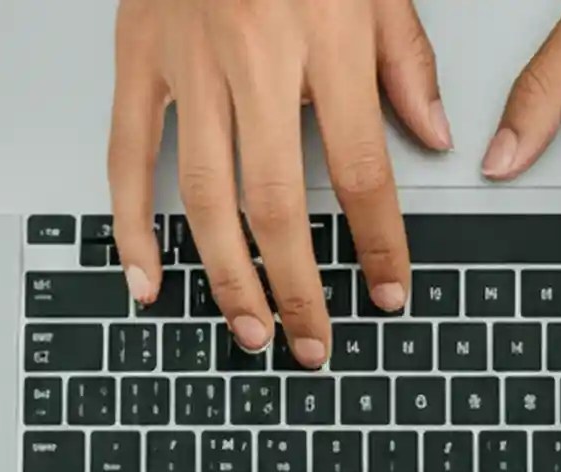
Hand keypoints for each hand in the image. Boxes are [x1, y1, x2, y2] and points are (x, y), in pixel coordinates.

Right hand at [110, 0, 451, 367]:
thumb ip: (408, 63)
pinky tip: (149, 280)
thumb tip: (432, 141)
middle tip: (313, 343)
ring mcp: (189, 63)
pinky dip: (134, 225)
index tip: (392, 290)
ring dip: (228, 276)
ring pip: (205, 195)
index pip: (361, 170)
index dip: (380, 242)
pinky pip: (128, 157)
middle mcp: (257, 58)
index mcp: (328, 39)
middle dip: (299, 286)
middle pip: (277, 202)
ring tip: (250, 330)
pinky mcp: (138, 59)